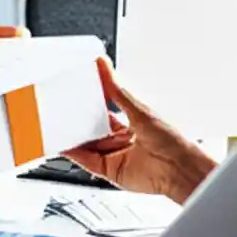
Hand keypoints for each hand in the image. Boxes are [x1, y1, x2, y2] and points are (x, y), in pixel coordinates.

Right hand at [64, 57, 215, 203]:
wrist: (179, 168)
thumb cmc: (171, 139)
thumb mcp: (137, 107)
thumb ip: (115, 89)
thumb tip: (103, 64)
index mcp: (133, 124)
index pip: (106, 112)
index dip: (91, 105)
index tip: (76, 95)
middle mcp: (124, 141)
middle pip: (94, 131)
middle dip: (79, 122)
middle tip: (63, 111)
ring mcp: (116, 157)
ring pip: (87, 146)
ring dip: (73, 138)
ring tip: (58, 126)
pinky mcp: (110, 171)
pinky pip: (87, 162)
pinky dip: (74, 154)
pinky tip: (64, 144)